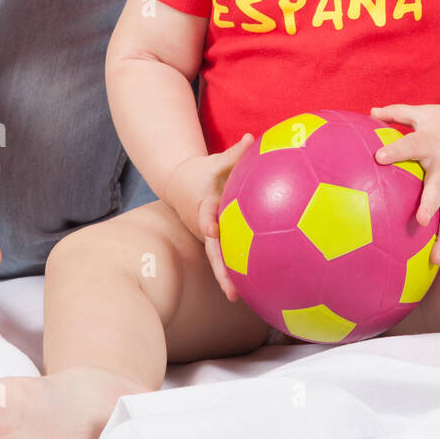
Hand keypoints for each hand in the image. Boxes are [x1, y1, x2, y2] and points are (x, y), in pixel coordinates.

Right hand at [164, 132, 256, 300]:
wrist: (180, 185)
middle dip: (221, 272)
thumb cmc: (204, 172)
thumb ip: (235, 153)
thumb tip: (251, 138)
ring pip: (219, 260)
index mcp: (204, 206)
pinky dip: (238, 271)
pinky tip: (259, 287)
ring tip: (243, 300)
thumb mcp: (216, 161)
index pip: (205, 215)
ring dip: (228, 279)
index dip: (208, 222)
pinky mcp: (215, 243)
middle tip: (231, 293)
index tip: (213, 229)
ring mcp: (208, 238)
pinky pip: (226, 258)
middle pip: (213, 251)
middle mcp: (204, 226)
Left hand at [369, 103, 439, 262]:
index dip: (397, 150)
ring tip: (435, 257)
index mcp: (432, 142)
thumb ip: (397, 113)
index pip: (412, 145)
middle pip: (439, 186)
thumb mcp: (423, 112)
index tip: (379, 156)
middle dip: (431, 203)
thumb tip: (370, 111)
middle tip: (419, 220)